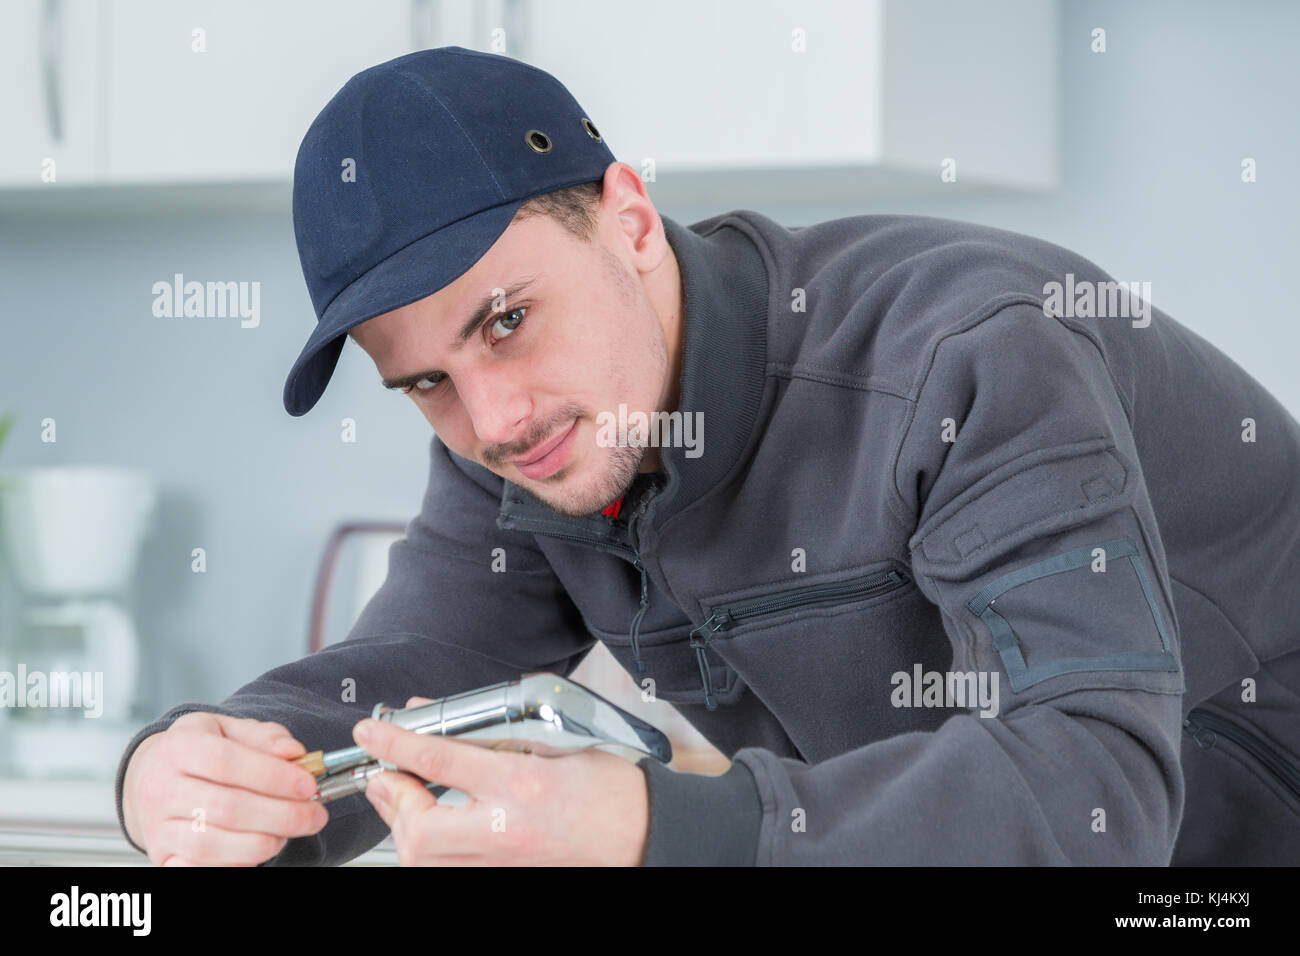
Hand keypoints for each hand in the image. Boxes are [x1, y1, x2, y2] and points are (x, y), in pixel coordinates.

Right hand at [122, 712, 328, 865]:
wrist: (152, 777)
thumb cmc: (200, 752)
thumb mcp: (230, 729)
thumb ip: (265, 737)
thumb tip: (295, 753)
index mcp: (178, 747)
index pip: (227, 763)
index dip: (273, 776)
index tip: (308, 784)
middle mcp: (159, 787)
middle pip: (227, 808)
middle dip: (282, 815)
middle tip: (315, 814)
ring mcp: (157, 826)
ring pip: (213, 845)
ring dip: (262, 843)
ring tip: (288, 832)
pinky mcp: (162, 856)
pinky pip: (201, 868)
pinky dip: (238, 863)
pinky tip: (261, 847)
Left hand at [355, 696, 648, 865]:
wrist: (642, 836)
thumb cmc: (607, 790)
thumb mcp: (551, 743)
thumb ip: (490, 734)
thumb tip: (433, 719)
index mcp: (523, 784)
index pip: (440, 760)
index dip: (397, 743)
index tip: (371, 732)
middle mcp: (507, 831)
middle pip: (418, 829)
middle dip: (393, 800)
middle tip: (388, 776)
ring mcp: (502, 864)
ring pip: (423, 858)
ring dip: (406, 827)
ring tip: (407, 800)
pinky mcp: (501, 879)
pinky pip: (446, 869)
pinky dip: (429, 849)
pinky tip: (434, 828)